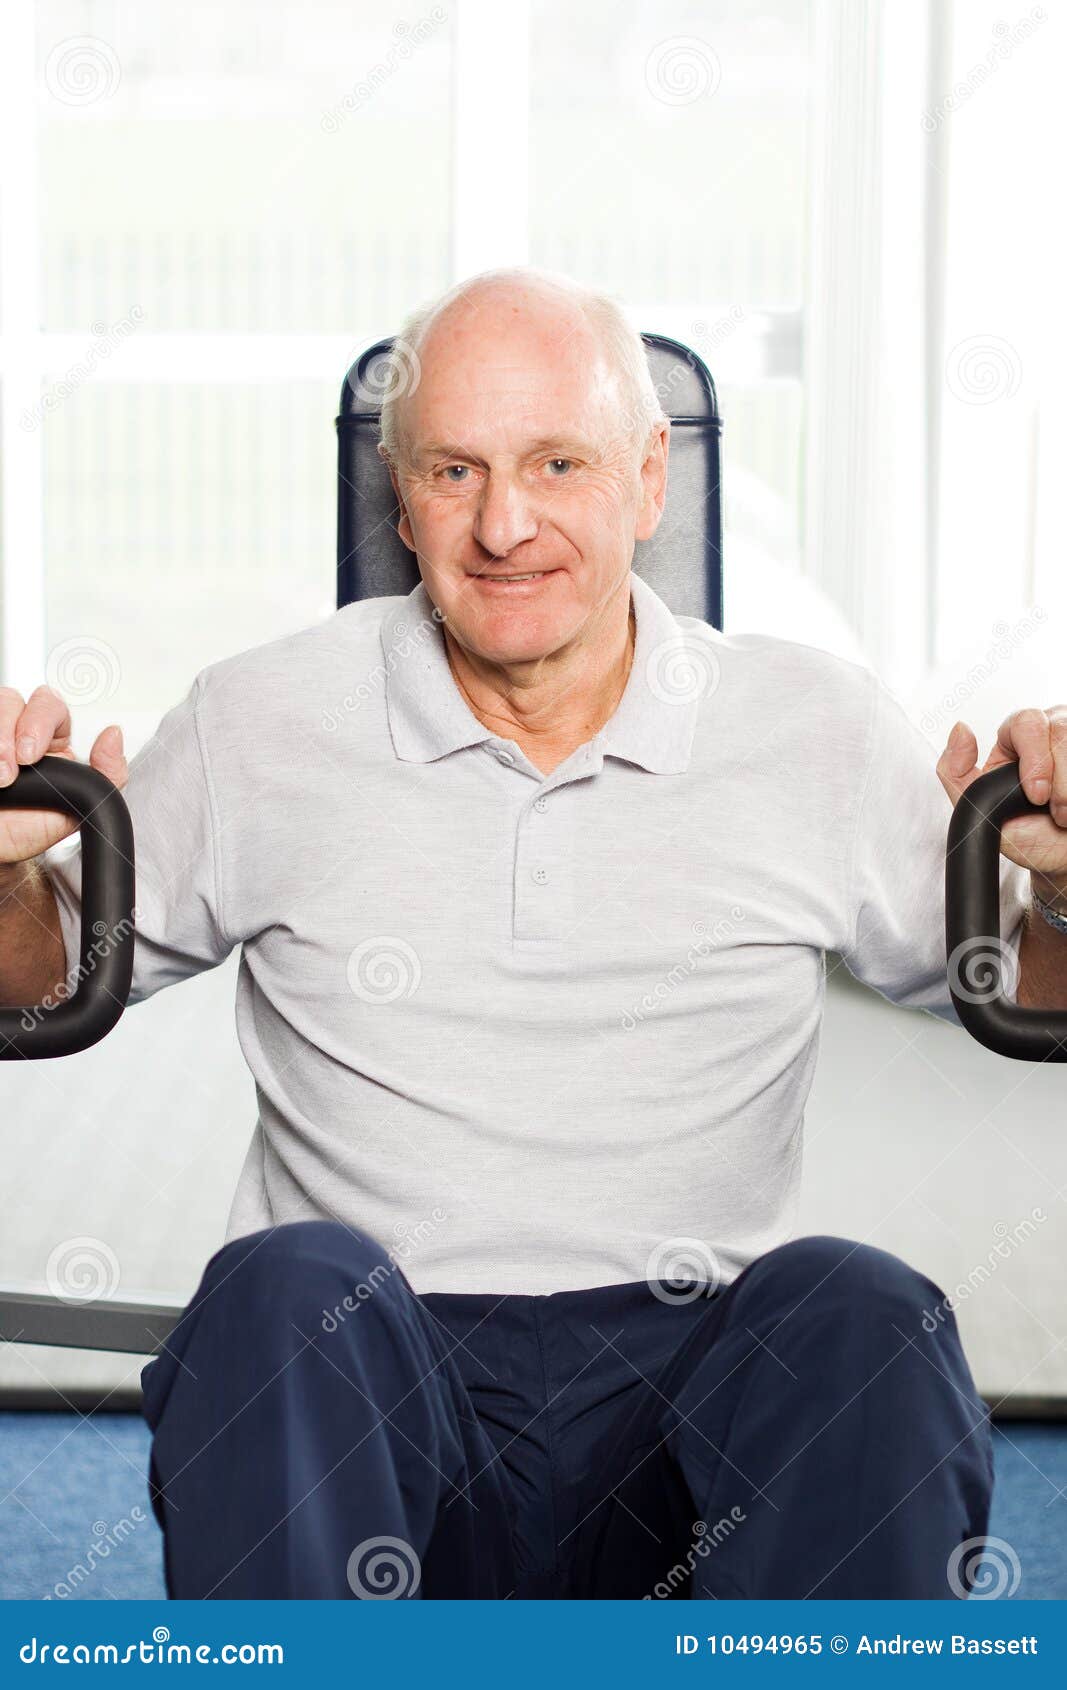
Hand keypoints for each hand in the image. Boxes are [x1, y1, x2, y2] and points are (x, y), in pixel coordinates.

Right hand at [0, 685, 126, 866]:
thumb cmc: (28, 828)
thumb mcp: (77, 807)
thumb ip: (108, 774)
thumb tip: (114, 736)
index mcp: (52, 742)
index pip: (53, 708)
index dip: (42, 721)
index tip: (31, 755)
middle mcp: (20, 732)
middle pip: (19, 701)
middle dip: (17, 730)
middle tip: (16, 766)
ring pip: (0, 705)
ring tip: (1, 778)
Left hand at [937, 707, 1066, 904]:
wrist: (1060, 858)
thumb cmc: (1028, 834)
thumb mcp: (982, 809)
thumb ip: (956, 771)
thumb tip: (960, 728)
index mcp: (1014, 740)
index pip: (1024, 722)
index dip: (1035, 757)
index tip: (1036, 795)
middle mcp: (1047, 732)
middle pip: (1058, 728)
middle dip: (1057, 774)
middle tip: (1054, 808)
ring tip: (1064, 813)